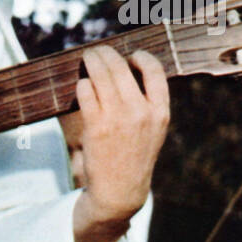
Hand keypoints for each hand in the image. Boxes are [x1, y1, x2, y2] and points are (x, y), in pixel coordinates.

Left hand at [72, 46, 169, 241]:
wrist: (120, 190)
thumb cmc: (133, 157)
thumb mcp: (153, 131)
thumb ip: (148, 104)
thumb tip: (129, 71)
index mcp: (160, 112)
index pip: (155, 71)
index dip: (141, 57)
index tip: (131, 55)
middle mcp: (141, 112)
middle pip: (120, 67)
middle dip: (105, 54)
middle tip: (96, 51)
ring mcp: (118, 118)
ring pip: (101, 75)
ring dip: (91, 62)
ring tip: (87, 59)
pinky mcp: (96, 125)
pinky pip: (85, 92)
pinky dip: (82, 85)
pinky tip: (82, 86)